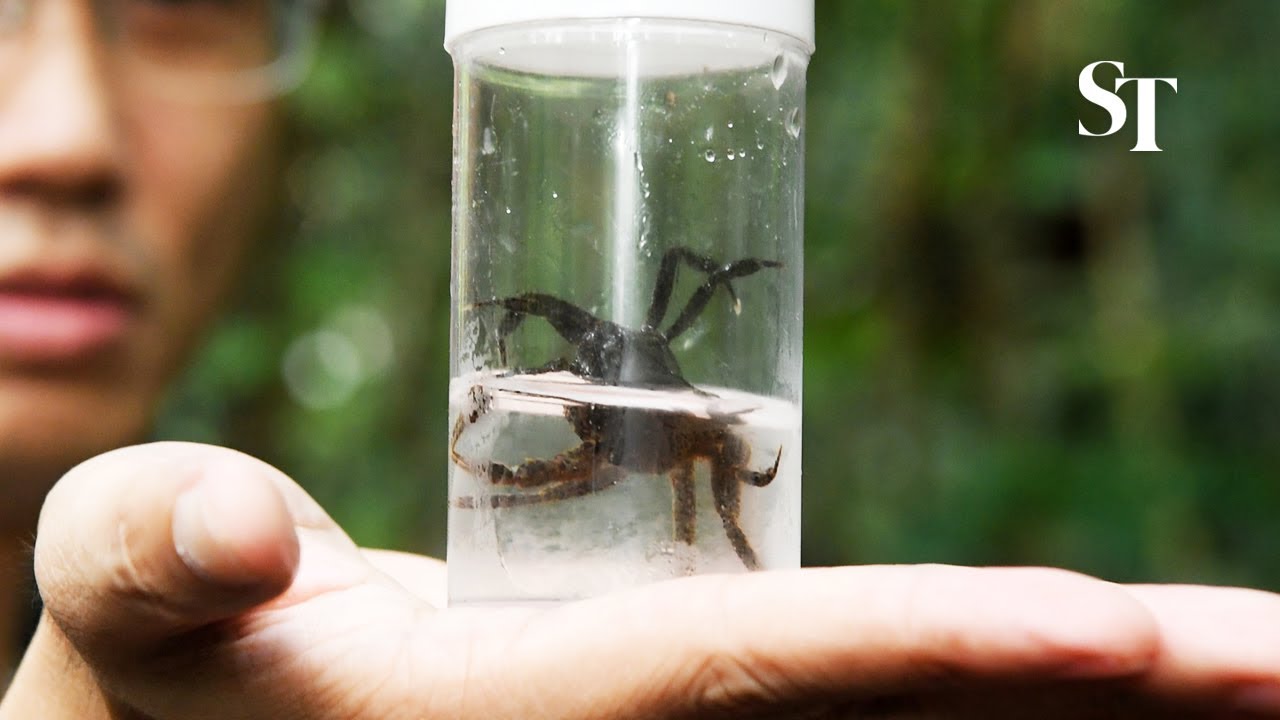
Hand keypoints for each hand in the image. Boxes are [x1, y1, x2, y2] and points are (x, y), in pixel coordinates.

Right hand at [2, 443, 1277, 718]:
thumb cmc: (163, 683)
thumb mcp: (132, 598)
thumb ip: (156, 552)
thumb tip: (237, 541)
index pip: (765, 683)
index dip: (937, 650)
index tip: (1137, 638)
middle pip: (904, 717)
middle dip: (1114, 698)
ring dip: (1103, 701)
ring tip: (1265, 668)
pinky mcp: (675, 714)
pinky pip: (864, 701)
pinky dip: (990, 680)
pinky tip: (1111, 676)